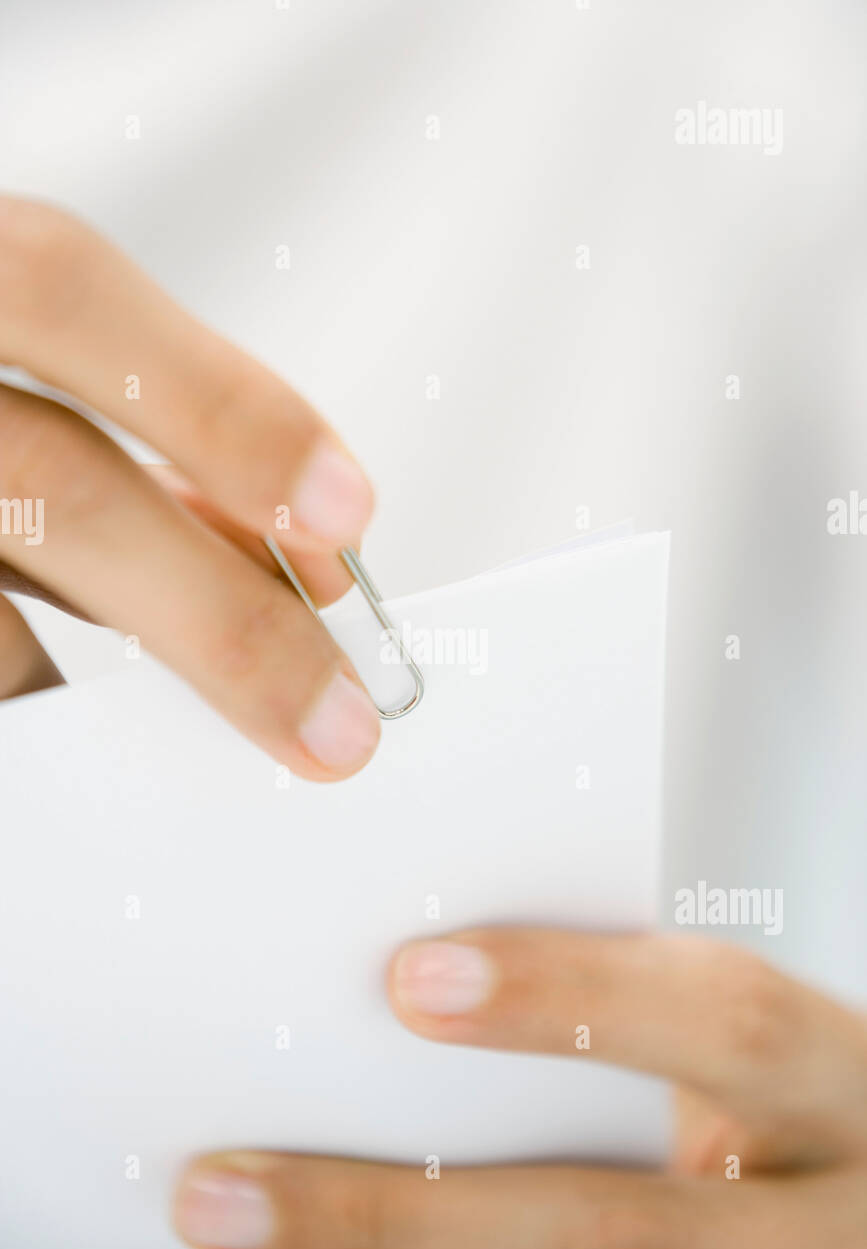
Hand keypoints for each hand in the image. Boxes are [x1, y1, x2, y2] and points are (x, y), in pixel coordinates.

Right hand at [0, 197, 379, 778]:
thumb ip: (137, 431)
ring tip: (198, 741)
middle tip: (331, 718)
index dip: (218, 400)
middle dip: (216, 618)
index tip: (345, 514)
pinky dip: (30, 706)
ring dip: (112, 692)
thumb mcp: (17, 376)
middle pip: (52, 483)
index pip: (62, 291)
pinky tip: (73, 724)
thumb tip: (292, 551)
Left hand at [172, 928, 866, 1248]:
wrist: (862, 1211)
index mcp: (832, 1087)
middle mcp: (813, 1232)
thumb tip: (410, 980)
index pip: (727, 1023)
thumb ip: (622, 1002)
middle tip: (229, 1190)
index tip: (410, 980)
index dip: (575, 998)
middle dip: (403, 1225)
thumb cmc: (784, 1103)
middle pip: (617, 1243)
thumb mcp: (745, 1036)